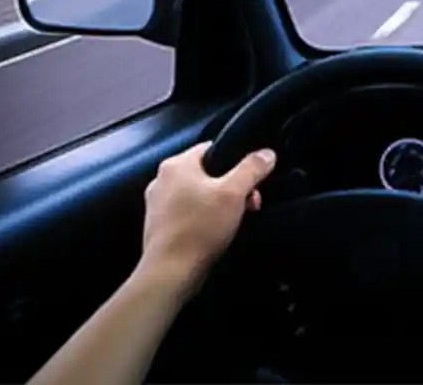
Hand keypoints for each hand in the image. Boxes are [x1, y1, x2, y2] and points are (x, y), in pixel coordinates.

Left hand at [137, 142, 275, 290]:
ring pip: (197, 195)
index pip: (212, 149)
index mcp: (176, 164)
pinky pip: (187, 214)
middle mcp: (161, 180)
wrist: (170, 272)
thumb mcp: (234, 193)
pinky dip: (202, 220)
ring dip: (219, 205)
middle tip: (248, 206)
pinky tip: (213, 234)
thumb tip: (267, 153)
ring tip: (233, 222)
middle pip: (207, 174)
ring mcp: (156, 204)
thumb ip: (252, 168)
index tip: (251, 183)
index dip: (237, 163)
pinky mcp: (158, 226)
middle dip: (231, 188)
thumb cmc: (200, 228)